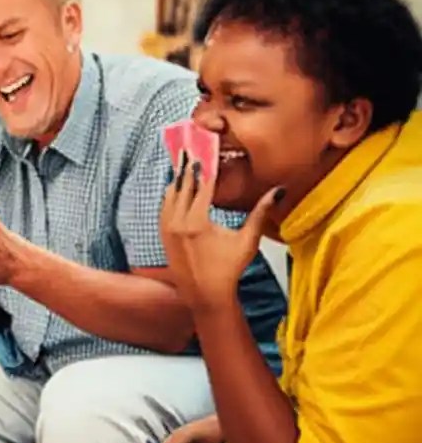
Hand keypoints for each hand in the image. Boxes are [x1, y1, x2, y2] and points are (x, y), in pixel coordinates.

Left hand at [160, 154, 281, 309]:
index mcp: (197, 222)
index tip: (208, 148)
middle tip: (193, 147)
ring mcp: (166, 229)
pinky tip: (177, 186)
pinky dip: (171, 194)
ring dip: (179, 178)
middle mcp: (177, 223)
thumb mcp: (247, 240)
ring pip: (170, 195)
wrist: (205, 295)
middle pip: (183, 185)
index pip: (203, 184)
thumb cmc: (229, 270)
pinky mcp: (162, 235)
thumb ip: (260, 213)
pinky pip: (164, 207)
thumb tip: (279, 191)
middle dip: (190, 166)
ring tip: (184, 161)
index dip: (206, 164)